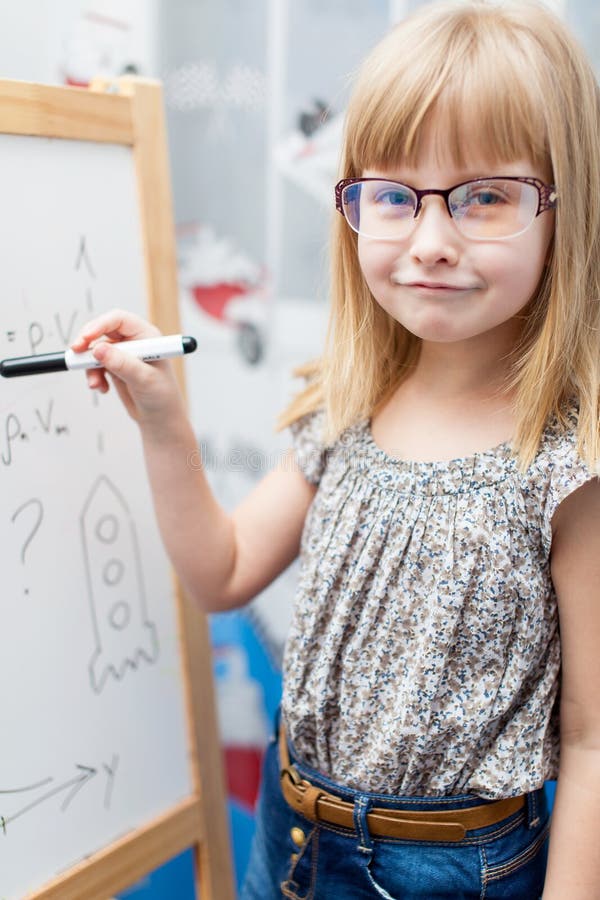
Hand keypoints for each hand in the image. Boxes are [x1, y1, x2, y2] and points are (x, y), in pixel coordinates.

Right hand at [71, 309, 184, 426]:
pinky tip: (102, 388)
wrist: (160, 417)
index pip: (119, 320)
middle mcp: (134, 341)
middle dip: (87, 344)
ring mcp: (123, 354)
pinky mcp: (114, 366)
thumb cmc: (162, 396)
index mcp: (147, 336)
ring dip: (90, 367)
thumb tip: (98, 350)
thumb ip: (122, 364)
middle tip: (76, 355)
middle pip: (102, 331)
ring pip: (95, 350)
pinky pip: (95, 365)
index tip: (85, 338)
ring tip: (96, 384)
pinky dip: (93, 376)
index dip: (100, 325)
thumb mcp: (144, 379)